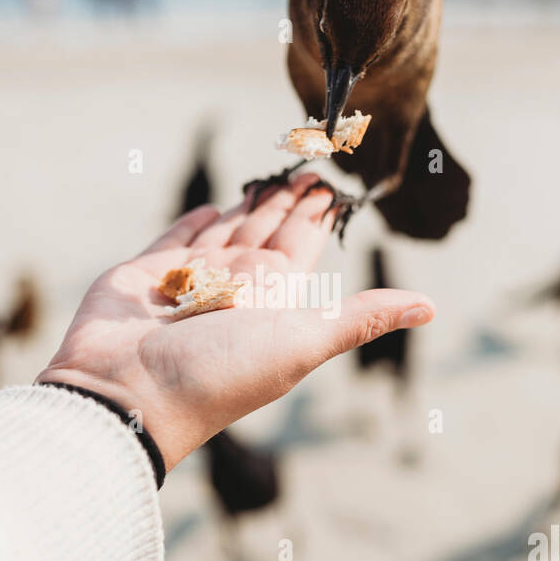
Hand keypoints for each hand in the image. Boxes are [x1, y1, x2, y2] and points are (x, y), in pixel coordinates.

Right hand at [37, 172, 434, 470]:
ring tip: (270, 176)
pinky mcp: (143, 275)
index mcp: (273, 300)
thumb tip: (431, 307)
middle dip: (288, 201)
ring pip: (225, 230)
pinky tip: (212, 208)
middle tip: (308, 165)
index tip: (332, 184)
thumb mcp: (302, 344)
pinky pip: (175, 240)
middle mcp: (233, 288)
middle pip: (267, 232)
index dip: (318, 216)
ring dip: (248, 205)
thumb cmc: (218, 375)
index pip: (303, 246)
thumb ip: (360, 319)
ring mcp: (187, 281)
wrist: (128, 395)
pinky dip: (194, 223)